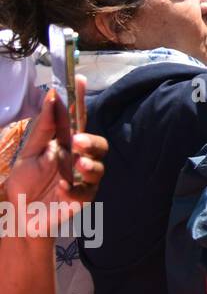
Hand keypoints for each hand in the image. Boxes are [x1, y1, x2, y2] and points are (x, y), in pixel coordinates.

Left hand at [0, 83, 104, 238]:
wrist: (20, 215)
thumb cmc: (26, 182)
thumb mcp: (29, 152)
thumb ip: (43, 128)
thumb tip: (52, 97)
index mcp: (67, 144)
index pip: (77, 119)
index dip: (80, 99)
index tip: (78, 79)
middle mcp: (80, 158)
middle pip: (99, 145)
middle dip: (91, 141)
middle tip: (76, 142)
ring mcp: (84, 179)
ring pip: (99, 167)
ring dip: (90, 164)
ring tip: (77, 165)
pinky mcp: (82, 199)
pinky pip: (85, 193)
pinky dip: (74, 190)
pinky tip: (62, 189)